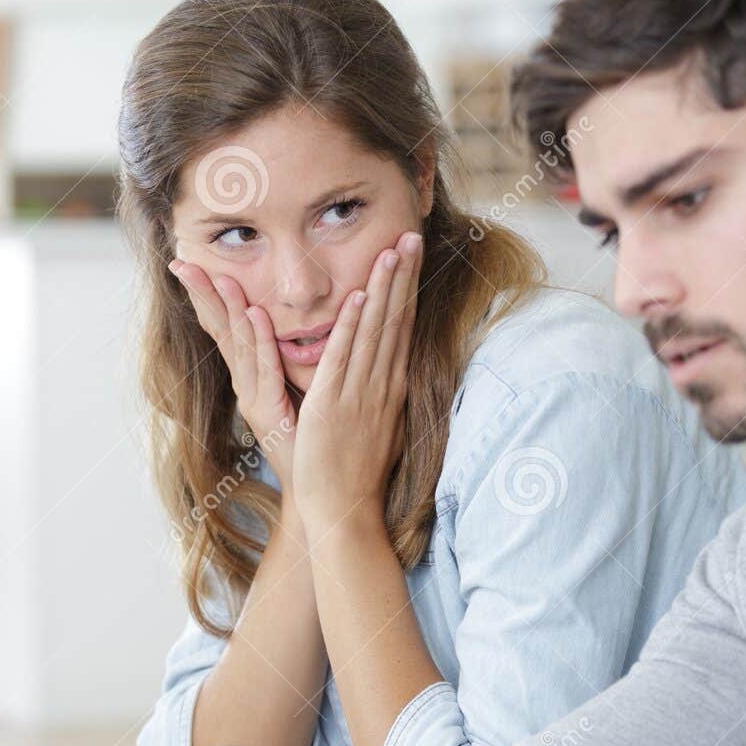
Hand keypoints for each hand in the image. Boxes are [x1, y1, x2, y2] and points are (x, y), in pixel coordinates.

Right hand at [169, 259, 296, 491]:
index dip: (210, 294)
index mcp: (253, 376)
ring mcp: (255, 399)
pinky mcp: (270, 414)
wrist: (318, 488)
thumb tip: (289, 324)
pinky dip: (260, 342)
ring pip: (239, 345)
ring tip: (219, 277)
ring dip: (230, 309)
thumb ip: (289, 358)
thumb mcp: (299, 387)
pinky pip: (265, 371)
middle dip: (203, 295)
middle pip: (221, 331)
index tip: (191, 260)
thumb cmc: (310, 438)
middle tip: (182, 261)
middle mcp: (247, 385)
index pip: (227, 326)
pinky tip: (256, 316)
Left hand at [292, 230, 421, 536]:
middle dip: (402, 277)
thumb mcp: (378, 428)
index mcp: (391, 388)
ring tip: (391, 249)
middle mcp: (382, 385)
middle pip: (396, 321)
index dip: (407, 289)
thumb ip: (382, 396)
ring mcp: (360, 394)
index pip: (402, 328)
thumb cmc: (357, 475)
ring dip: (383, 289)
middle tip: (410, 234)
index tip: (412, 255)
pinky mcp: (333, 406)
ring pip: (375, 332)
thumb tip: (392, 376)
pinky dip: (353, 327)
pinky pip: (345, 359)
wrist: (344, 510)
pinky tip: (360, 298)